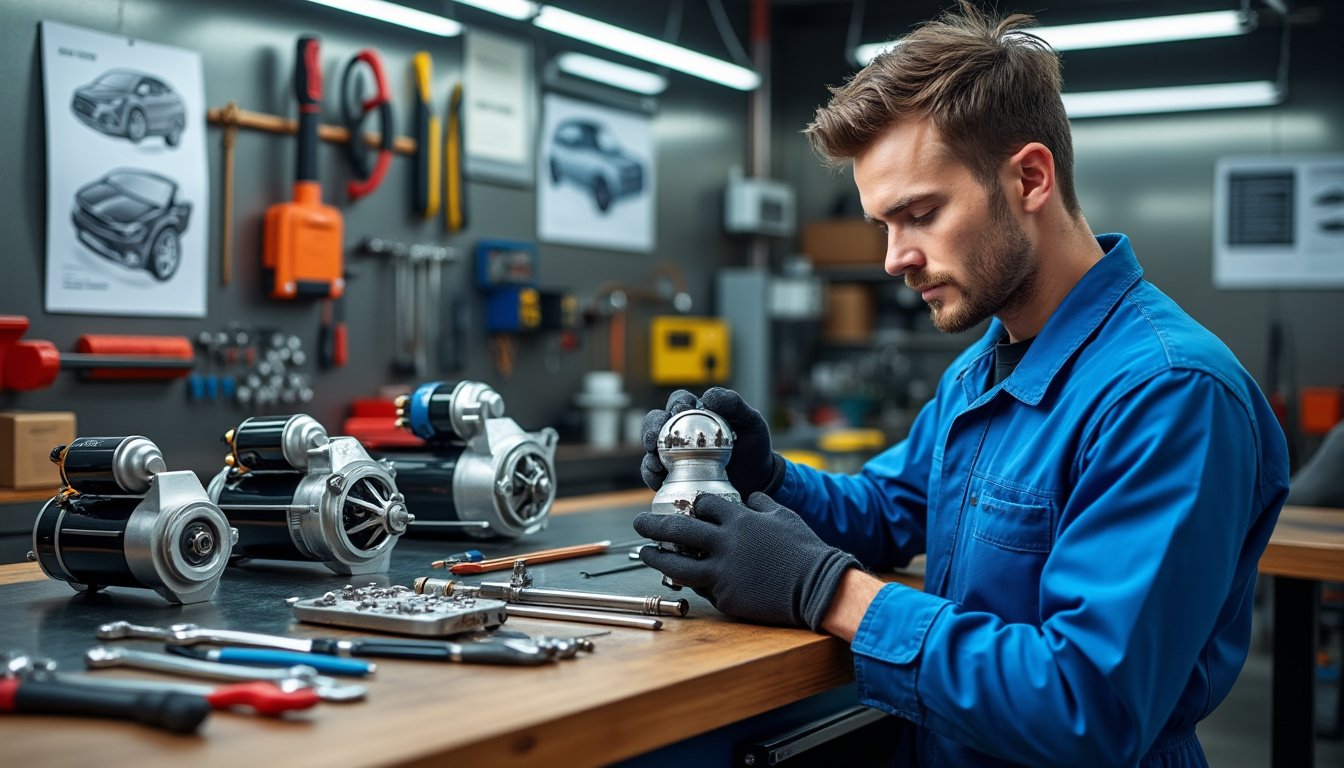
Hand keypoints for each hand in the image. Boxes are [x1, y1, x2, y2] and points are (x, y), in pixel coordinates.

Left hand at [633, 492, 858, 629]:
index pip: (703, 504)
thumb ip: (762, 504)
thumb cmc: (805, 549)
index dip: (692, 505)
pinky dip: (690, 582)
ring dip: (656, 557)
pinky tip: (680, 580)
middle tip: (639, 522)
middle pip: (678, 530)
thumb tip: (751, 495)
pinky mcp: (725, 596)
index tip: (687, 508)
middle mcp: (725, 543)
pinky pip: (701, 588)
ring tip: (644, 552)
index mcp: (739, 519)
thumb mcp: (784, 516)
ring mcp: (722, 571)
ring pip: (677, 564)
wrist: (818, 585)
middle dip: (654, 525)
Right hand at [639, 387, 785, 496]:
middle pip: (656, 421)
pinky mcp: (671, 475)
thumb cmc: (753, 445)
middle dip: (651, 427)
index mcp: (697, 412)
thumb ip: (734, 404)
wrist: (757, 480)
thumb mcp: (751, 421)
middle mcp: (680, 430)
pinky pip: (654, 472)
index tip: (679, 411)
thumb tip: (708, 397)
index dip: (676, 404)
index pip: (679, 400)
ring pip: (651, 447)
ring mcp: (673, 453)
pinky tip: (658, 478)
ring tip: (655, 462)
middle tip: (654, 438)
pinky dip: (651, 474)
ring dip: (648, 453)